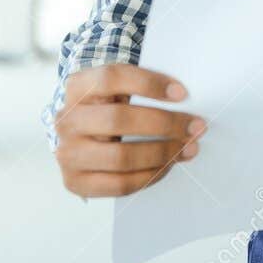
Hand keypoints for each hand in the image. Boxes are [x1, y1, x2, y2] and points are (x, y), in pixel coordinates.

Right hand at [55, 64, 206, 198]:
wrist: (79, 136)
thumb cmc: (107, 108)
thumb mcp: (116, 89)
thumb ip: (141, 88)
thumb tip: (184, 99)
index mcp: (77, 87)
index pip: (112, 78)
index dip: (149, 83)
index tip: (182, 93)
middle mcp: (66, 120)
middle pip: (119, 119)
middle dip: (165, 124)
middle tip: (195, 126)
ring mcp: (68, 153)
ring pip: (121, 156)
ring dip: (162, 153)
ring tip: (187, 148)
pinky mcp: (75, 182)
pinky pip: (120, 184)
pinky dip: (150, 175)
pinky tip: (167, 166)